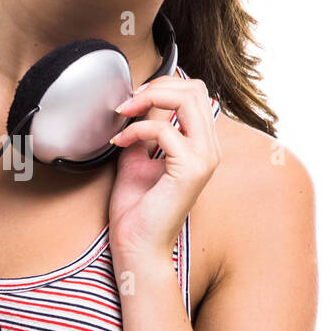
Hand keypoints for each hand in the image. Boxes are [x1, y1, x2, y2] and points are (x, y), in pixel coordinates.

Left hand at [108, 75, 221, 265]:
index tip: (132, 101)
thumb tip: (139, 102)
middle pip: (195, 89)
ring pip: (188, 99)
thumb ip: (146, 127)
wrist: (137, 245)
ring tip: (124, 114)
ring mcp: (204, 159)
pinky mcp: (191, 170)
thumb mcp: (139, 155)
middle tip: (128, 103)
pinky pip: (165, 129)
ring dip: (149, 99)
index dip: (162, 85)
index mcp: (202, 145)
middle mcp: (210, 149)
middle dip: (156, 85)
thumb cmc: (138, 208)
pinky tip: (120, 142)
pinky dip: (136, 129)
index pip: (195, 93)